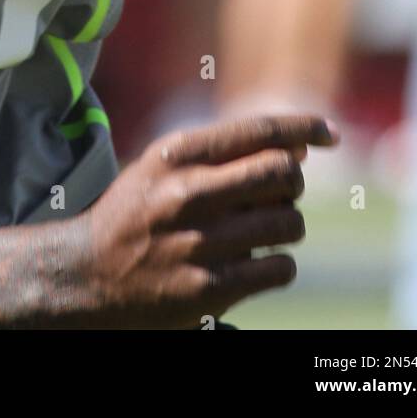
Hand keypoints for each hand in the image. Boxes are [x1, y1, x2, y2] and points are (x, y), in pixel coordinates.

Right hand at [77, 113, 337, 328]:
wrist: (86, 276)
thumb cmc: (136, 212)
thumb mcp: (164, 166)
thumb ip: (224, 152)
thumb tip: (299, 146)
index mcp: (176, 154)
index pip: (259, 130)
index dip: (304, 126)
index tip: (330, 133)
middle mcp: (188, 194)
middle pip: (283, 174)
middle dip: (291, 182)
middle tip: (278, 193)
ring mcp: (200, 244)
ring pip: (288, 222)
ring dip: (286, 224)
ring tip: (262, 229)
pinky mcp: (210, 291)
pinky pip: (279, 268)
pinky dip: (277, 263)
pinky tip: (254, 261)